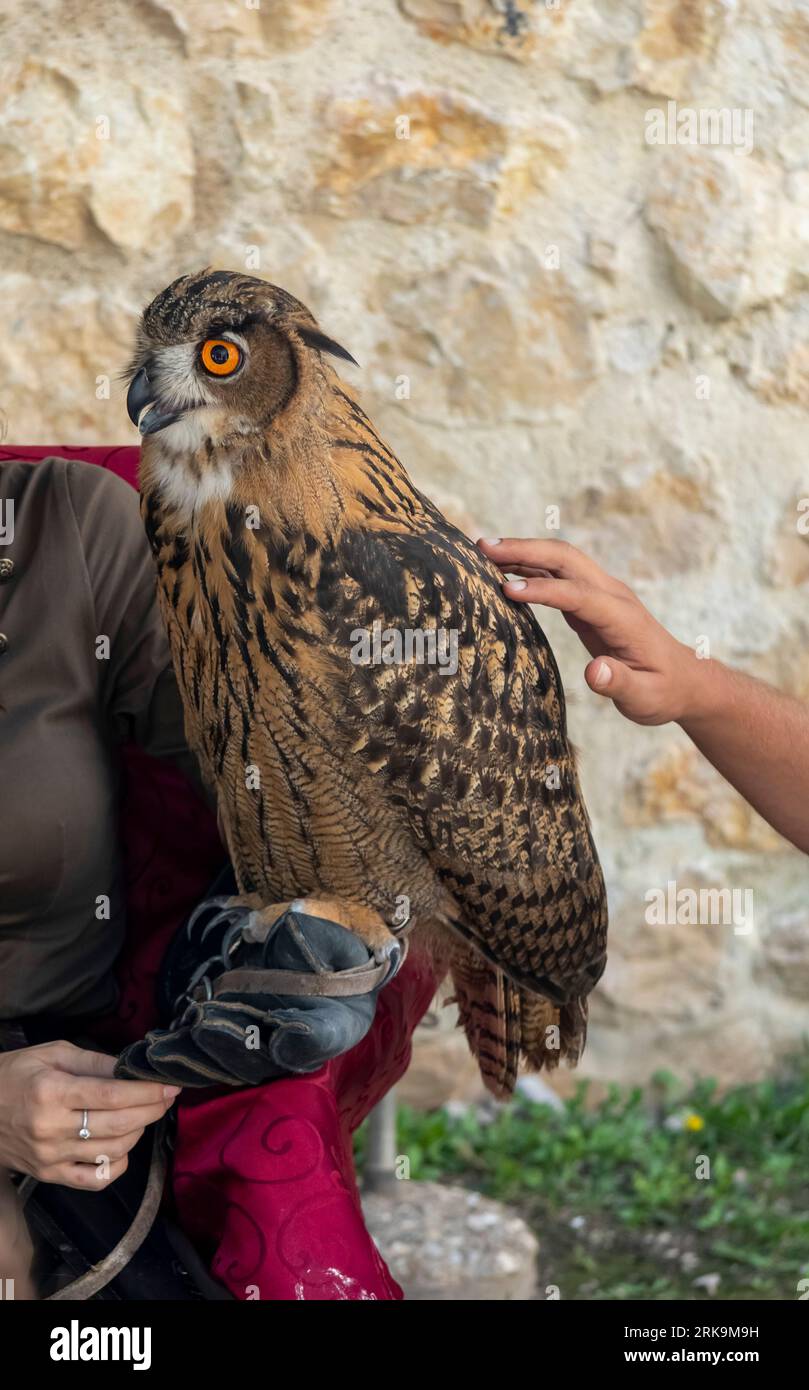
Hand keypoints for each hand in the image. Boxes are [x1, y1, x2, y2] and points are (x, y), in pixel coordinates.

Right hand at [0, 1041, 179, 1188]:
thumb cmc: (15, 1074)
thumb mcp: (52, 1054)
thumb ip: (94, 1061)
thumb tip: (133, 1067)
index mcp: (51, 1092)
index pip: (112, 1095)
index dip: (147, 1091)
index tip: (170, 1084)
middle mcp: (51, 1128)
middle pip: (118, 1125)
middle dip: (152, 1109)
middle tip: (167, 1097)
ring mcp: (50, 1157)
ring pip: (113, 1151)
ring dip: (140, 1131)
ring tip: (145, 1114)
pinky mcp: (49, 1176)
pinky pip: (96, 1180)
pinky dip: (119, 1165)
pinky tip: (123, 1146)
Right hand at [478, 537, 716, 726]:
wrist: (683, 680)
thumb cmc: (662, 691)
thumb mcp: (644, 698)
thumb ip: (620, 684)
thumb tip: (596, 672)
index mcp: (623, 617)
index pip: (578, 594)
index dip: (543, 590)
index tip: (507, 589)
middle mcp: (612, 596)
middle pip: (566, 558)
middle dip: (525, 549)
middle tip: (482, 548)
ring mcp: (602, 594)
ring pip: (560, 560)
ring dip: (523, 551)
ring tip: (482, 551)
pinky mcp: (591, 600)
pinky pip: (558, 575)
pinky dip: (529, 568)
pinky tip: (503, 571)